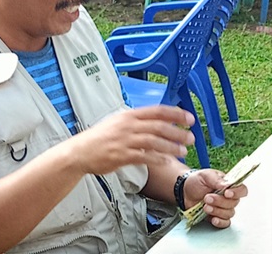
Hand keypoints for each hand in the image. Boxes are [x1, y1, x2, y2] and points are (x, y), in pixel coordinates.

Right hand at [65, 105, 194, 175]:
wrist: (80, 152)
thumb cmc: (100, 137)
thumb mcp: (118, 121)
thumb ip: (137, 120)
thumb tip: (157, 120)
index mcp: (130, 115)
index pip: (158, 111)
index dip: (176, 114)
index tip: (189, 118)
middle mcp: (129, 125)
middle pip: (159, 126)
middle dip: (178, 132)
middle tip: (191, 137)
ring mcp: (125, 141)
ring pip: (155, 142)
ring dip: (171, 146)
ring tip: (183, 151)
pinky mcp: (122, 156)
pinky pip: (145, 157)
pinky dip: (158, 159)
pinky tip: (167, 161)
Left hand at [183, 169, 247, 228]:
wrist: (185, 191)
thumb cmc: (197, 181)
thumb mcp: (205, 175)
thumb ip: (216, 179)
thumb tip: (227, 185)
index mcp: (229, 185)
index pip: (242, 190)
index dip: (237, 193)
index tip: (226, 193)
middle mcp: (228, 197)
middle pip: (234, 203)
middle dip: (220, 201)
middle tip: (207, 197)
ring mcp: (223, 208)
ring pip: (229, 213)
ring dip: (217, 211)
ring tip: (205, 206)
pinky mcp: (217, 217)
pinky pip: (225, 223)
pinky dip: (220, 222)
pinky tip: (213, 219)